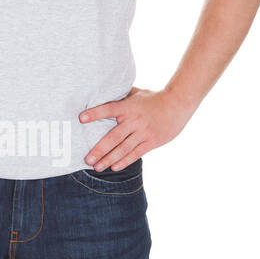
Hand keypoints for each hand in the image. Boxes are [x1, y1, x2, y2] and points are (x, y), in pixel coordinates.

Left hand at [78, 85, 192, 170]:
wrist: (178, 103)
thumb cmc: (154, 98)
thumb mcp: (137, 93)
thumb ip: (121, 95)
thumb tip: (103, 91)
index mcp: (129, 107)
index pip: (109, 109)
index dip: (95, 113)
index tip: (81, 118)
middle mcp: (135, 120)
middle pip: (114, 136)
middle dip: (99, 149)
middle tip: (87, 159)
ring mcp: (144, 132)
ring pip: (123, 148)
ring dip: (109, 159)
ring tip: (97, 167)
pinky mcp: (152, 141)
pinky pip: (136, 153)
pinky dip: (125, 161)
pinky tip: (114, 167)